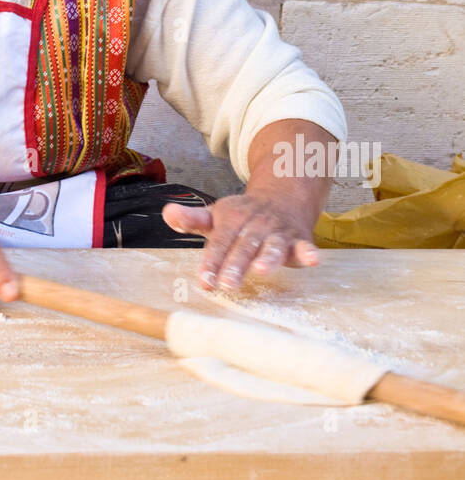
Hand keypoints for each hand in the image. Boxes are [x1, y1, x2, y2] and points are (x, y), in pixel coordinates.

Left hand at [162, 192, 319, 291]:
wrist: (282, 195)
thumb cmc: (243, 215)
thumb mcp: (217, 215)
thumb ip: (193, 219)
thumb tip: (167, 214)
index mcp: (232, 219)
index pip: (219, 242)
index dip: (212, 261)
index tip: (204, 281)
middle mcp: (255, 225)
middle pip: (244, 247)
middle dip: (236, 265)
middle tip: (227, 284)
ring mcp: (277, 232)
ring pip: (273, 246)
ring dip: (268, 257)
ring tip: (262, 270)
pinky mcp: (298, 239)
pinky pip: (305, 246)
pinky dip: (309, 253)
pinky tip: (313, 260)